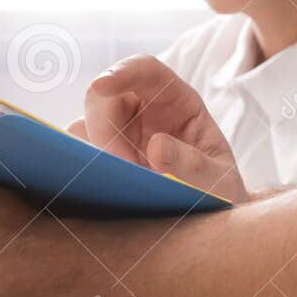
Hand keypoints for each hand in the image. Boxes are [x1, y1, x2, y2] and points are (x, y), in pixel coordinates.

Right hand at [74, 54, 247, 202]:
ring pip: (85, 124)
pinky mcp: (103, 157)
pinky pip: (78, 152)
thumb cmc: (218, 196)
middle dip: (104, 129)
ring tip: (121, 186)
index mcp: (177, 100)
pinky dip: (82, 167)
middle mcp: (143, 109)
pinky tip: (103, 188)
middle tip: (121, 169)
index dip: (123, 71)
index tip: (102, 85)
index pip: (145, 70)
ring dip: (93, 152)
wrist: (207, 226)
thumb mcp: (218, 183)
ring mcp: (119, 132)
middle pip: (105, 96)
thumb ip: (195, 166)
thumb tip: (157, 147)